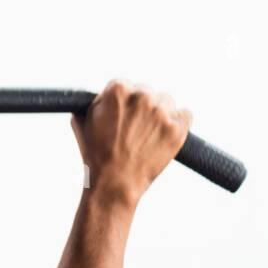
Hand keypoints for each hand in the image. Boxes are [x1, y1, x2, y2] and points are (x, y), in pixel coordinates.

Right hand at [72, 79, 191, 205]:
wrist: (115, 182)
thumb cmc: (96, 154)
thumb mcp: (82, 123)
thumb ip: (92, 104)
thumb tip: (97, 98)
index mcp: (118, 90)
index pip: (123, 84)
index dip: (118, 101)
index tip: (119, 114)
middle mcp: (142, 96)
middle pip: (146, 91)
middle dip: (140, 106)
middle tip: (133, 126)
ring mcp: (162, 112)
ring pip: (166, 101)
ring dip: (160, 112)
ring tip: (148, 132)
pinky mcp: (178, 128)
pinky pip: (185, 114)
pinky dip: (177, 122)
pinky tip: (164, 133)